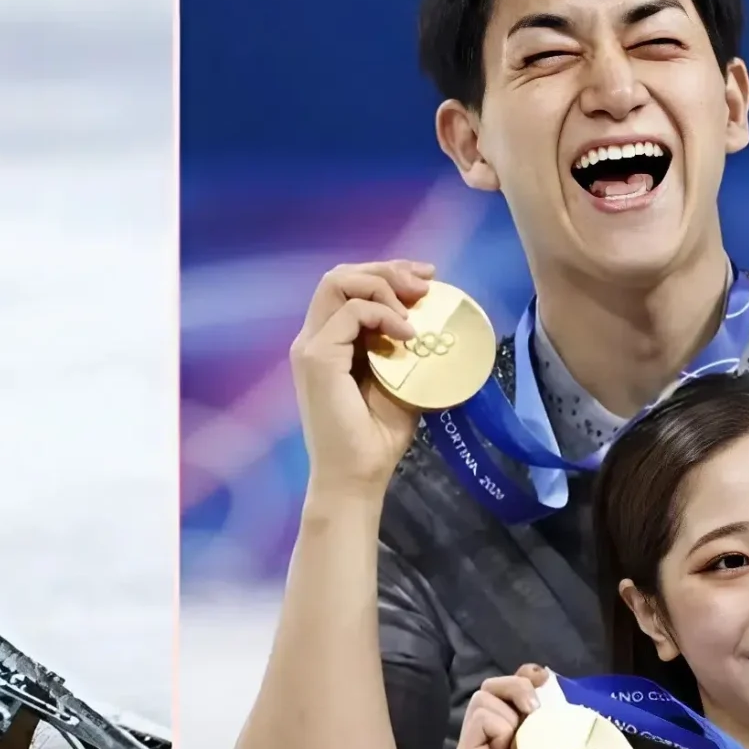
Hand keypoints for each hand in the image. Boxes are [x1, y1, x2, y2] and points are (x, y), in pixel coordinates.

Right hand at [290, 259, 433, 501]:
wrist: (354, 478)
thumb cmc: (376, 439)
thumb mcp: (401, 383)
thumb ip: (405, 354)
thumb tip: (438, 328)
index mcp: (328, 341)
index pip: (347, 287)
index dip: (386, 273)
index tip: (427, 280)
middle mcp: (313, 337)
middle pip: (340, 275)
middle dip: (386, 269)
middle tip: (425, 283)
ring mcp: (311, 346)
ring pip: (337, 283)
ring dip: (381, 284)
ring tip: (413, 307)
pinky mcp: (317, 358)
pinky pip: (349, 313)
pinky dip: (382, 314)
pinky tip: (408, 334)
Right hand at [449, 666, 574, 748]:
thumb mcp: (547, 729)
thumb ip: (536, 700)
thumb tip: (538, 670)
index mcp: (495, 729)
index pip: (498, 687)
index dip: (519, 680)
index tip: (542, 683)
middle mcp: (474, 736)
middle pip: (487, 688)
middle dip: (516, 692)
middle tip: (535, 715)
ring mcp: (464, 748)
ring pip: (482, 700)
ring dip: (509, 718)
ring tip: (520, 748)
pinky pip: (481, 719)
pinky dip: (500, 729)